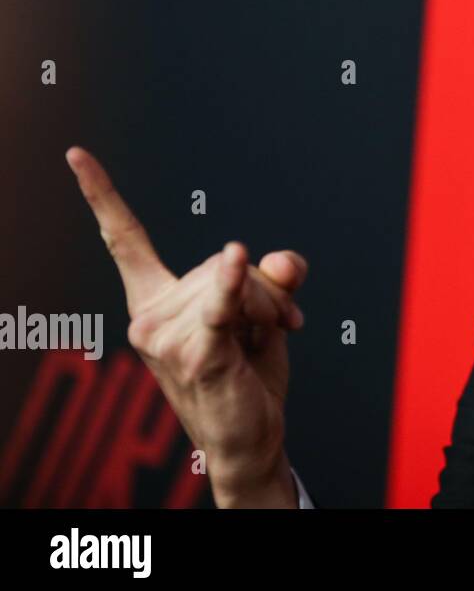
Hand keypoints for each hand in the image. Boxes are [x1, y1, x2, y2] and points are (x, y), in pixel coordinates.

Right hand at [65, 146, 307, 507]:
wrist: (247, 436)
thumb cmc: (246, 374)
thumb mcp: (261, 314)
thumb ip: (273, 278)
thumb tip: (280, 260)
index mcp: (155, 299)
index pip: (124, 239)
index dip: (101, 194)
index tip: (76, 154)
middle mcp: (149, 315)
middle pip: (226, 260)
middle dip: (265, 290)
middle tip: (276, 325)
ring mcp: (166, 336)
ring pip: (241, 283)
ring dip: (272, 310)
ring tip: (264, 341)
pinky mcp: (196, 353)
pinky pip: (221, 306)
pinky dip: (233, 283)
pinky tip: (234, 255)